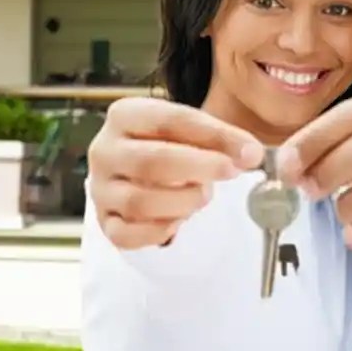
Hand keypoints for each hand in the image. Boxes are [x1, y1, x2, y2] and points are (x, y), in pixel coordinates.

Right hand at [87, 97, 264, 249]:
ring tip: (203, 195)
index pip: (169, 121)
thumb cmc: (171, 145)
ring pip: (139, 202)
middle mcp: (105, 150)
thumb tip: (250, 155)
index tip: (249, 151)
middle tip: (231, 172)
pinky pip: (127, 235)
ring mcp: (101, 189)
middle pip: (151, 162)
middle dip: (200, 168)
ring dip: (182, 201)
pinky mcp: (104, 222)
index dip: (214, 136)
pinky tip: (179, 222)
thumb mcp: (192, 129)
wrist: (143, 167)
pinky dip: (159, 232)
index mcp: (124, 115)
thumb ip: (221, 138)